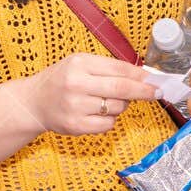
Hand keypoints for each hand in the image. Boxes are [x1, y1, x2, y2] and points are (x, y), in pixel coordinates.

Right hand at [24, 53, 156, 135]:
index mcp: (79, 64)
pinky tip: (96, 113)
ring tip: (105, 100)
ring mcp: (75, 106)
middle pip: (122, 89)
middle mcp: (76, 84)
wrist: (32, 102)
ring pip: (117, 107)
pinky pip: (108, 124)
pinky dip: (110, 120)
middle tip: (158, 93)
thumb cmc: (61, 81)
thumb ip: (109, 68)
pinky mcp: (75, 126)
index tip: (156, 80)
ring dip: (121, 105)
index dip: (141, 76)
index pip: (119, 69)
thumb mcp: (80, 64)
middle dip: (144, 91)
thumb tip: (143, 76)